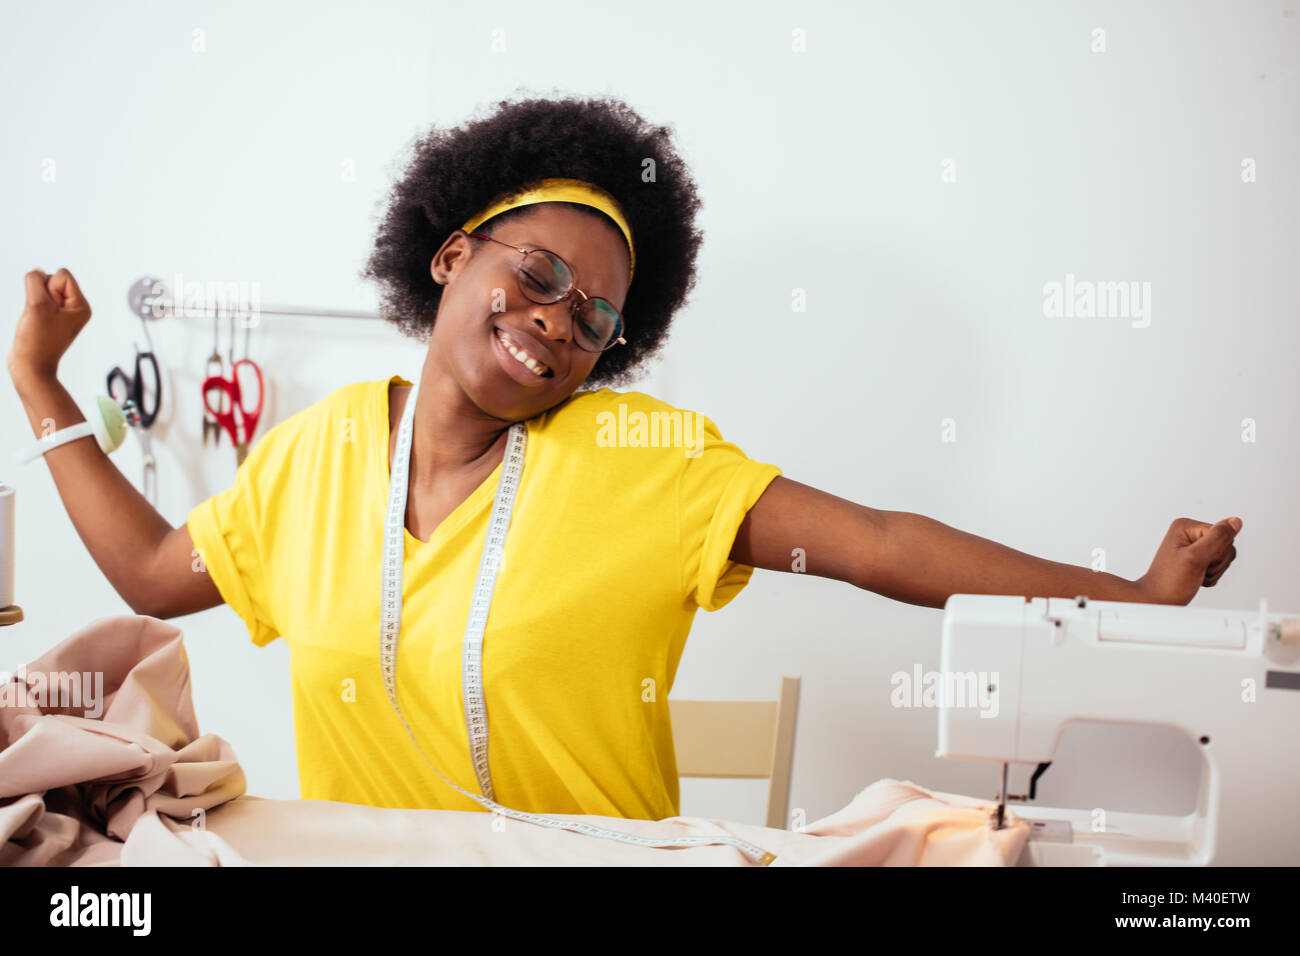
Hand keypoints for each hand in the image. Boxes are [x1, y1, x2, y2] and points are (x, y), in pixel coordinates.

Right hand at [7, 268, 92, 386]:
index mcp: (81, 306)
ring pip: (40, 288)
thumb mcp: (37, 305)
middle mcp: (74, 308)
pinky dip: (29, 307)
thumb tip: (37, 271)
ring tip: (36, 321)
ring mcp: (61, 313)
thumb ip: (35, 281)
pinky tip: (32, 322)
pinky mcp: (48, 317)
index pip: (63, 274)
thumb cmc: (36, 340)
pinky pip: (35, 299)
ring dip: (33, 301)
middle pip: (51, 279)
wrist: (29, 367)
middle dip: (40, 294)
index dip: (49, 287)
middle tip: (41, 317)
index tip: (48, 309)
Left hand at [1135, 516, 1241, 605]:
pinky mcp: (1198, 558)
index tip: (1198, 562)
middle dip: (1216, 563)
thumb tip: (1235, 521)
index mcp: (1186, 526)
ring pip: (1224, 557)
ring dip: (1214, 571)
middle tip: (1197, 570)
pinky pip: (1219, 566)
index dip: (1217, 554)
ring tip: (1196, 575)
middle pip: (1226, 545)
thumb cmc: (1169, 582)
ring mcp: (1194, 546)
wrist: (1158, 600)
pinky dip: (1211, 576)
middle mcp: (1190, 533)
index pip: (1223, 534)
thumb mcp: (1195, 557)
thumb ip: (1217, 538)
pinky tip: (1198, 578)